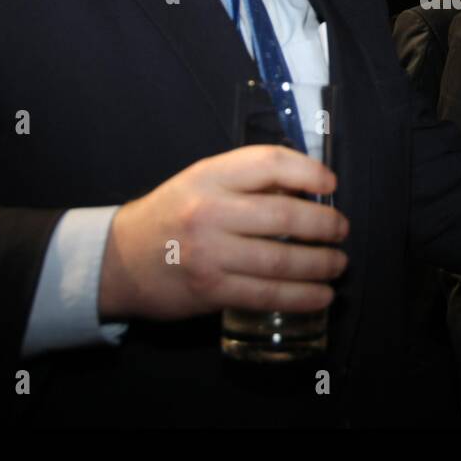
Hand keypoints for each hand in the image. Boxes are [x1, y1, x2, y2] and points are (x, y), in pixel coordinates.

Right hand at [97, 145, 348, 321]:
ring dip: (320, 264)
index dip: (308, 172)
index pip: (269, 163)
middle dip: (324, 225)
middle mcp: (209, 211)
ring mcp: (209, 254)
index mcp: (209, 176)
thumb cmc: (172, 215)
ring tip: (339, 264)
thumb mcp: (201, 182)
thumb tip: (306, 191)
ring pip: (280, 260)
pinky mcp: (210, 290)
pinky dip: (301, 296)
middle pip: (284, 216)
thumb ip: (247, 181)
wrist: (119, 260)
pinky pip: (267, 294)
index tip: (331, 184)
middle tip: (342, 230)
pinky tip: (322, 295)